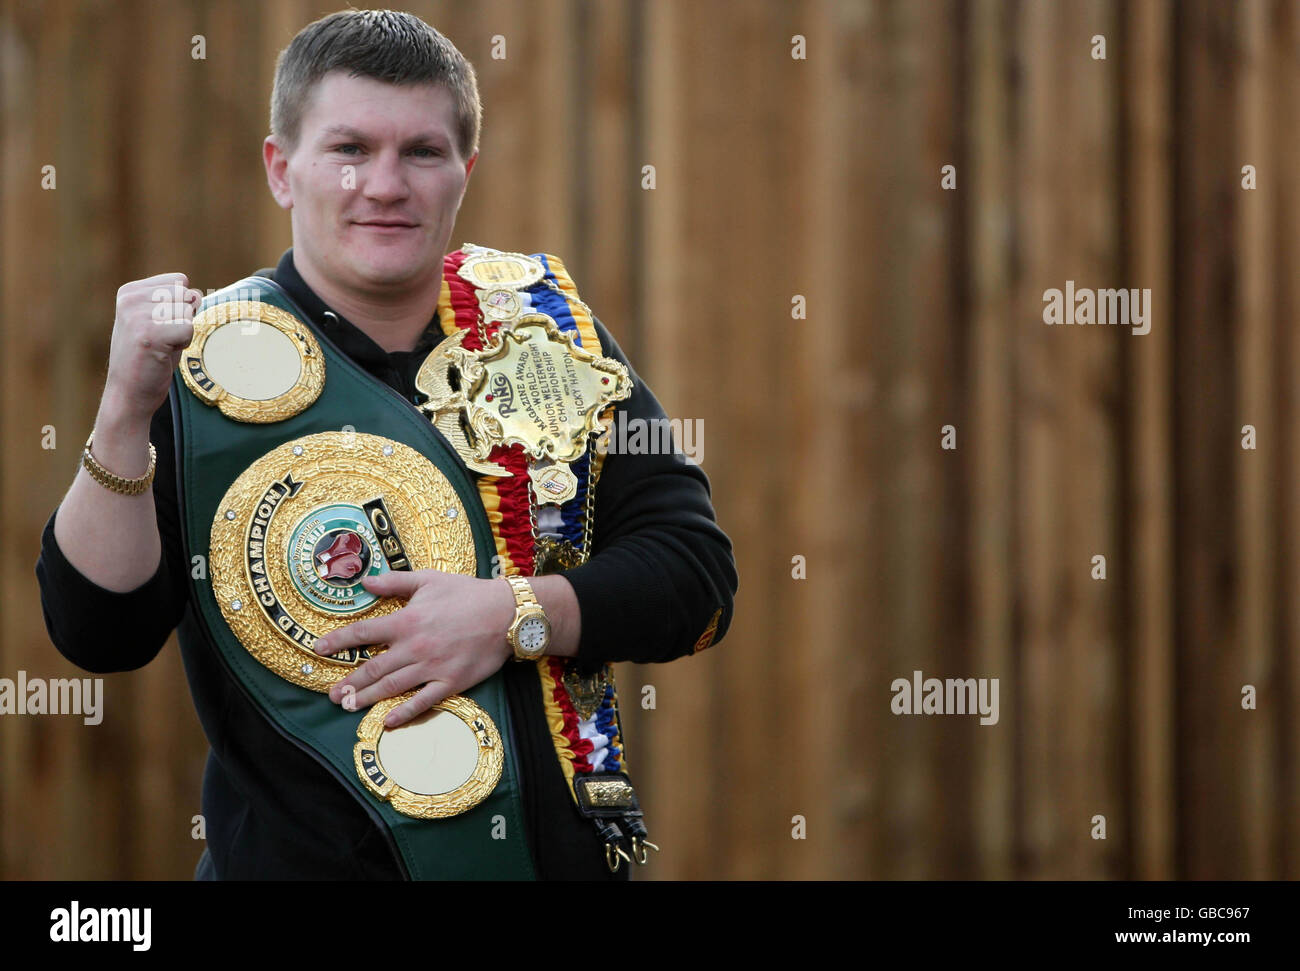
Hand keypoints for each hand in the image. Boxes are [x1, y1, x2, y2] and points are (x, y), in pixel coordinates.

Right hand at [103, 273, 202, 423]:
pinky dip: (183, 344)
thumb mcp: (158, 321)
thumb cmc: (150, 358)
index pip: (180, 281)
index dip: (181, 306)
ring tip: (161, 347)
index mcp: (130, 291)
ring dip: (183, 333)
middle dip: (183, 319)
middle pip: (187, 295)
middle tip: (162, 339)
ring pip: (189, 312)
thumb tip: (198, 294)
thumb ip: (177, 302)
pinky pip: (189, 329)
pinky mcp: (149, 334)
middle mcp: (130, 299)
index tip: (160, 326)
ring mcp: (138, 316)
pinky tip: (163, 354)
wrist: (129, 393)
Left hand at [311, 569, 517, 727]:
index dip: (338, 642)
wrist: (506, 614)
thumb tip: (365, 582)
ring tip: (348, 707)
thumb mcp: (429, 580)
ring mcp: (431, 668)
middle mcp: (414, 648)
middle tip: (331, 694)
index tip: (319, 650)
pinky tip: (388, 721)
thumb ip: (394, 582)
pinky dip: (404, 713)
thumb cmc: (467, 594)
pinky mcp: (450, 682)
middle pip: (372, 669)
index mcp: (406, 621)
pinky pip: (422, 701)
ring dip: (366, 699)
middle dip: (348, 683)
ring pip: (391, 688)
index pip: (363, 634)